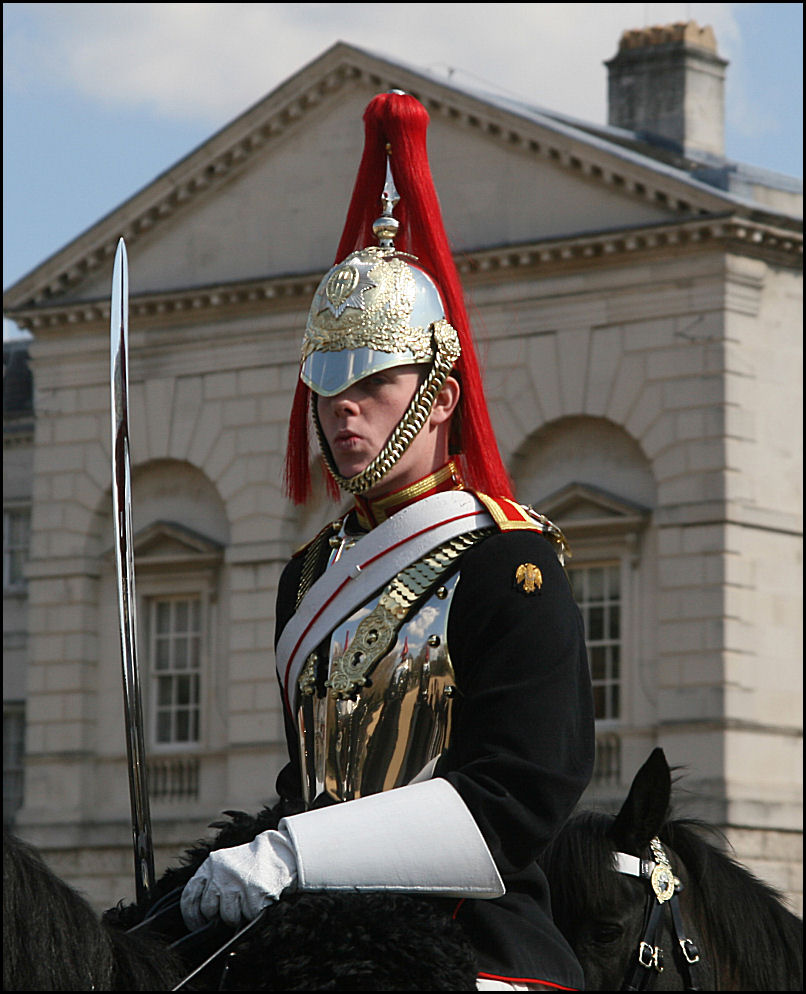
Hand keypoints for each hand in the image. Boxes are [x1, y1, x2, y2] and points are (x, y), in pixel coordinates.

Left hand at [180, 829, 297, 929]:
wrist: (279, 851)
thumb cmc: (249, 862)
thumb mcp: (223, 864)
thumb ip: (209, 881)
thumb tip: (198, 914)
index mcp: (210, 865)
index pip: (189, 897)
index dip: (191, 916)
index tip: (197, 925)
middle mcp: (221, 873)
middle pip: (208, 910)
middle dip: (216, 917)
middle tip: (227, 913)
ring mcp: (237, 883)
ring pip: (228, 916)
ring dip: (237, 915)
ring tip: (245, 901)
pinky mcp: (254, 893)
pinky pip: (247, 916)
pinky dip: (252, 913)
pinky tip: (256, 899)